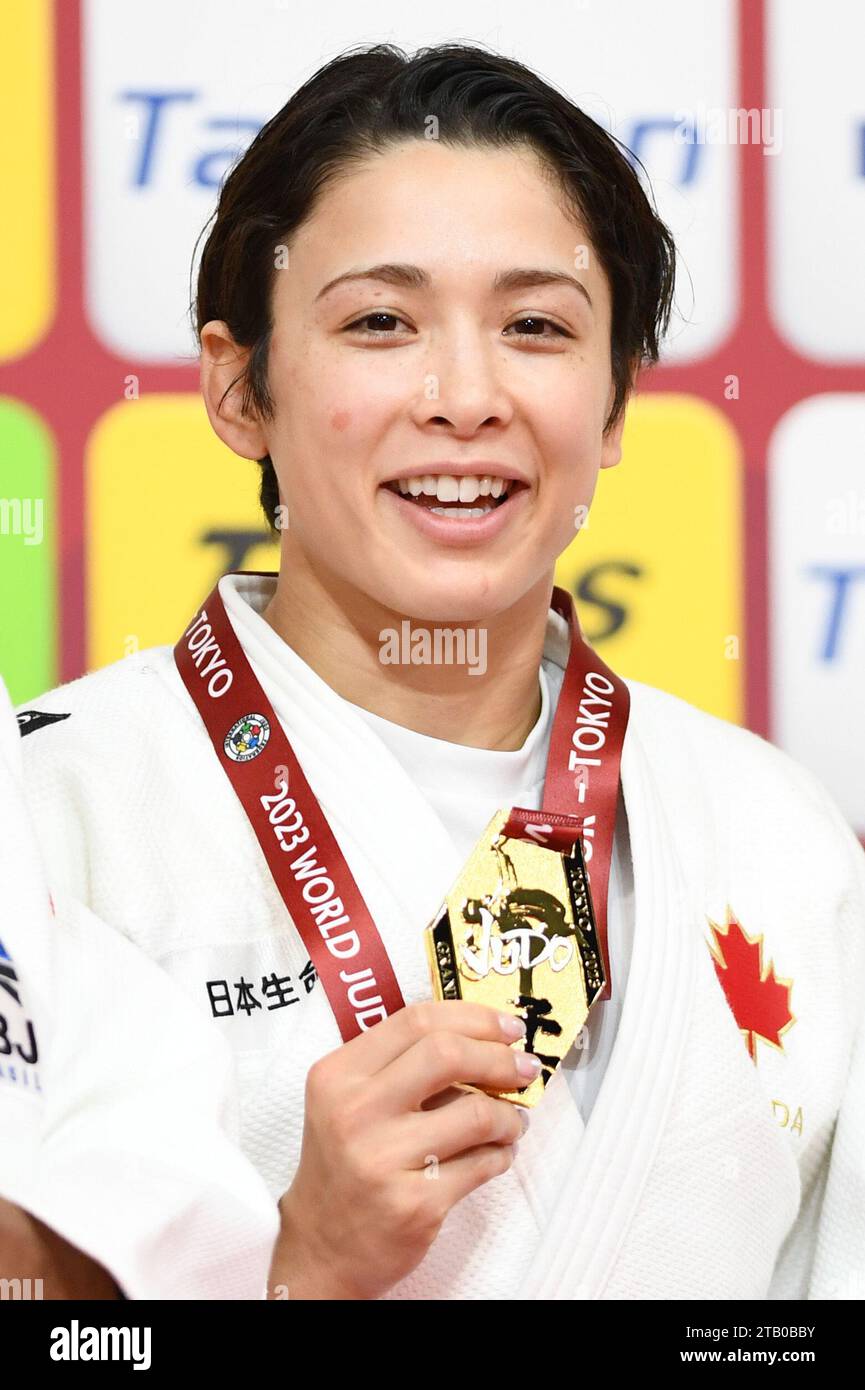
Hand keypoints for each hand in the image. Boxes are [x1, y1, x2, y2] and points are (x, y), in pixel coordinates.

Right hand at [266, 1000, 536, 1298]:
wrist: (322, 1247)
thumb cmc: (346, 1163)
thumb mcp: (351, 1100)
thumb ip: (403, 1065)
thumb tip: (486, 1039)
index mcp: (339, 1075)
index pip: (416, 1021)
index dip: (474, 1018)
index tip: (508, 1027)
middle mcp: (354, 1111)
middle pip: (446, 1054)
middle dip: (499, 1058)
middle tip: (524, 1068)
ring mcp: (382, 1159)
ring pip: (475, 1113)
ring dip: (509, 1115)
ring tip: (512, 1122)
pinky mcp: (413, 1204)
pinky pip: (481, 1164)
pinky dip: (501, 1154)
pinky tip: (498, 1153)